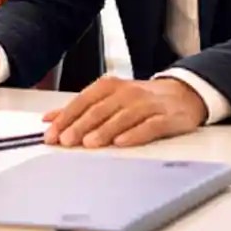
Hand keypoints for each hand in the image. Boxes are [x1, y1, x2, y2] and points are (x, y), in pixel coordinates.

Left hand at [42, 76, 206, 147]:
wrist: (182, 94)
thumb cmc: (139, 99)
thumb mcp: (108, 98)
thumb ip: (79, 109)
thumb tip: (48, 118)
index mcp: (108, 86)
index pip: (82, 102)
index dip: (65, 118)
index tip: (52, 134)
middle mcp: (126, 93)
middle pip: (99, 110)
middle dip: (80, 126)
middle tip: (66, 141)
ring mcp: (147, 104)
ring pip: (122, 117)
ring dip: (104, 131)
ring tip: (89, 143)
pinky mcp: (166, 117)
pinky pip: (149, 126)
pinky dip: (134, 134)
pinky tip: (122, 143)